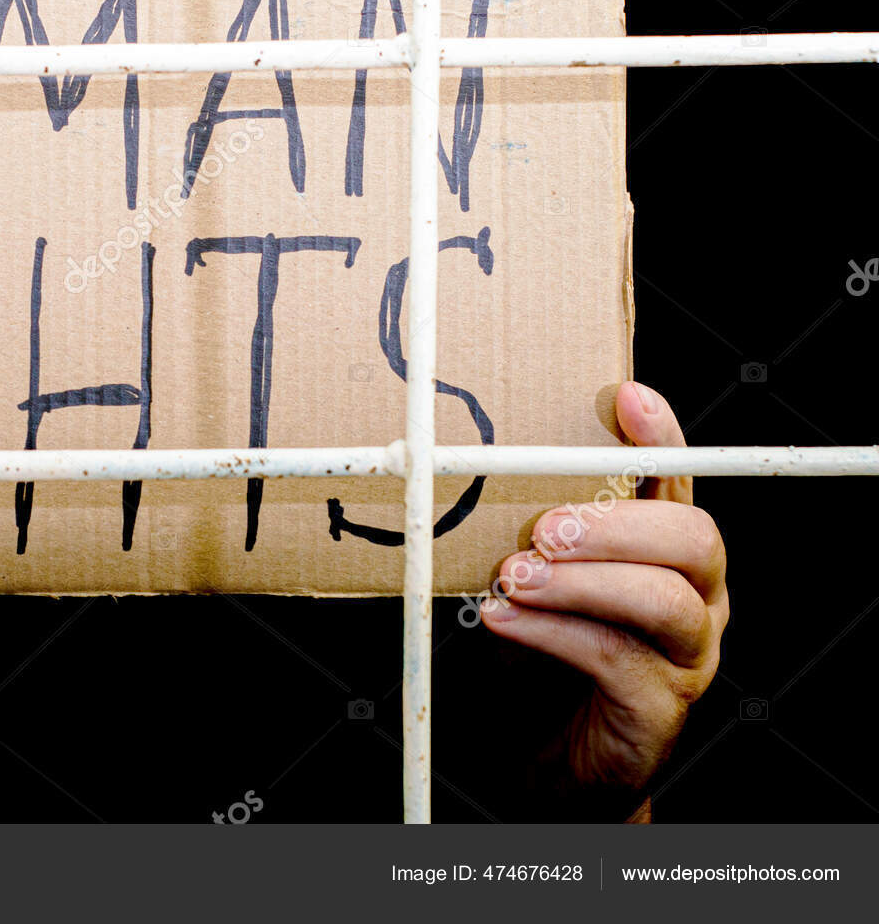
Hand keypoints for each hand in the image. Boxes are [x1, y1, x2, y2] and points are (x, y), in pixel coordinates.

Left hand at [480, 381, 726, 819]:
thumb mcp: (534, 572)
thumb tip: (450, 463)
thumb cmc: (541, 644)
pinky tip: (502, 619)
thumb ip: (526, 525)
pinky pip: (616, 660)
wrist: (545, 749)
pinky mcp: (659, 706)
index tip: (626, 398)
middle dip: (617, 525)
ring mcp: (687, 653)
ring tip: (514, 574)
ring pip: (663, 601)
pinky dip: (552, 633)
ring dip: (581, 581)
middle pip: (693, 540)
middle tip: (545, 527)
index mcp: (668, 548)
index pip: (681, 479)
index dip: (662, 438)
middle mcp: (697, 594)